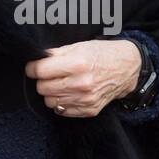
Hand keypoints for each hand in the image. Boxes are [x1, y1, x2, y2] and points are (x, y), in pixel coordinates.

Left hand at [25, 39, 141, 117]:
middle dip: (42, 80)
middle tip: (49, 75)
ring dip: (51, 93)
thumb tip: (36, 60)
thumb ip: (56, 54)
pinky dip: (61, 103)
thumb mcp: (79, 46)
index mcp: (77, 64)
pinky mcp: (89, 110)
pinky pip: (62, 111)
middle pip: (43, 88)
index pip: (40, 71)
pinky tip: (68, 93)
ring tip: (60, 84)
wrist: (126, 68)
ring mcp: (86, 99)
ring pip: (50, 102)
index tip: (33, 67)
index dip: (33, 68)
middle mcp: (81, 83)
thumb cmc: (101, 54)